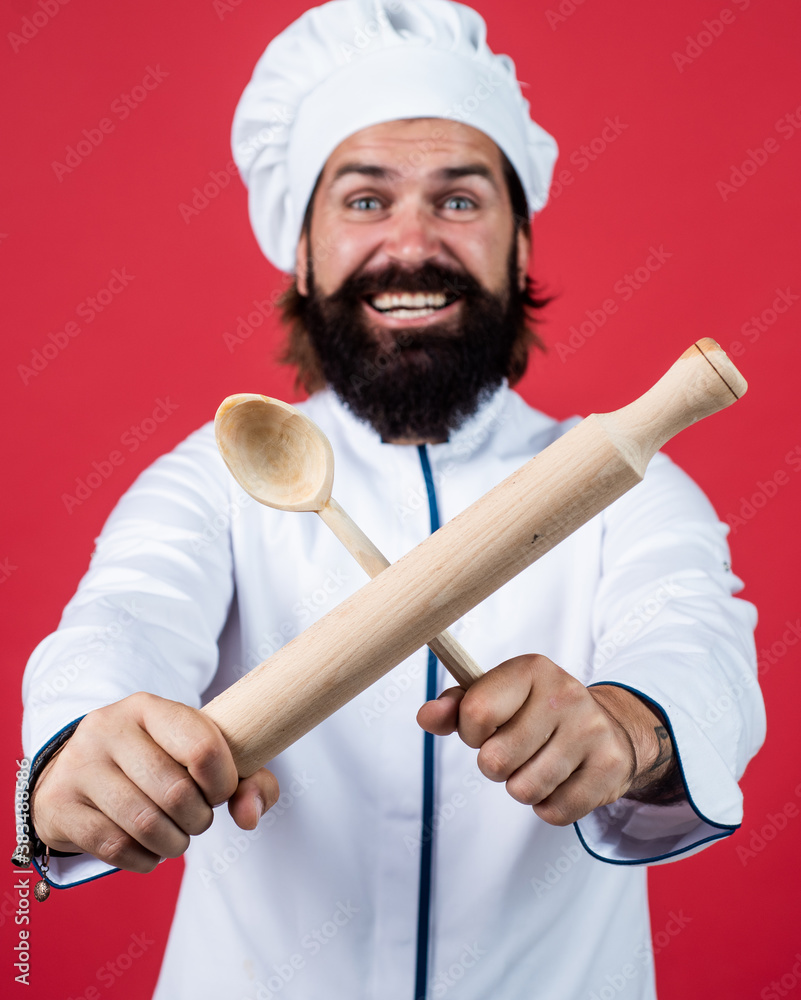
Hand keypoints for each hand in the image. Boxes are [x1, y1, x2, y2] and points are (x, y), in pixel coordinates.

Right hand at [31, 692, 279, 872]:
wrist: (79, 770)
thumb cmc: (156, 762)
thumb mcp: (199, 755)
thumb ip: (247, 781)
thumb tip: (249, 816)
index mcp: (148, 707)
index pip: (202, 746)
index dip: (224, 782)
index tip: (220, 792)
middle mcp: (108, 728)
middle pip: (175, 792)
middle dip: (199, 819)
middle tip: (197, 820)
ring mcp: (77, 766)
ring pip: (144, 823)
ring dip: (174, 843)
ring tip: (176, 838)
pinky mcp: (58, 805)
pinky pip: (115, 847)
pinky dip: (143, 858)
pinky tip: (147, 849)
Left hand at [417, 655, 674, 825]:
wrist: (608, 727)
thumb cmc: (535, 712)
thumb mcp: (496, 697)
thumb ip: (455, 706)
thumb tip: (426, 716)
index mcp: (531, 669)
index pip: (475, 713)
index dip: (471, 733)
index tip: (485, 730)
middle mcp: (564, 693)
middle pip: (495, 760)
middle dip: (495, 766)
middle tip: (513, 752)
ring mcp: (590, 730)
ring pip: (524, 790)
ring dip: (521, 787)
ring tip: (536, 765)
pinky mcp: (609, 767)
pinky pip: (556, 811)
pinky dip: (549, 805)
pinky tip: (561, 780)